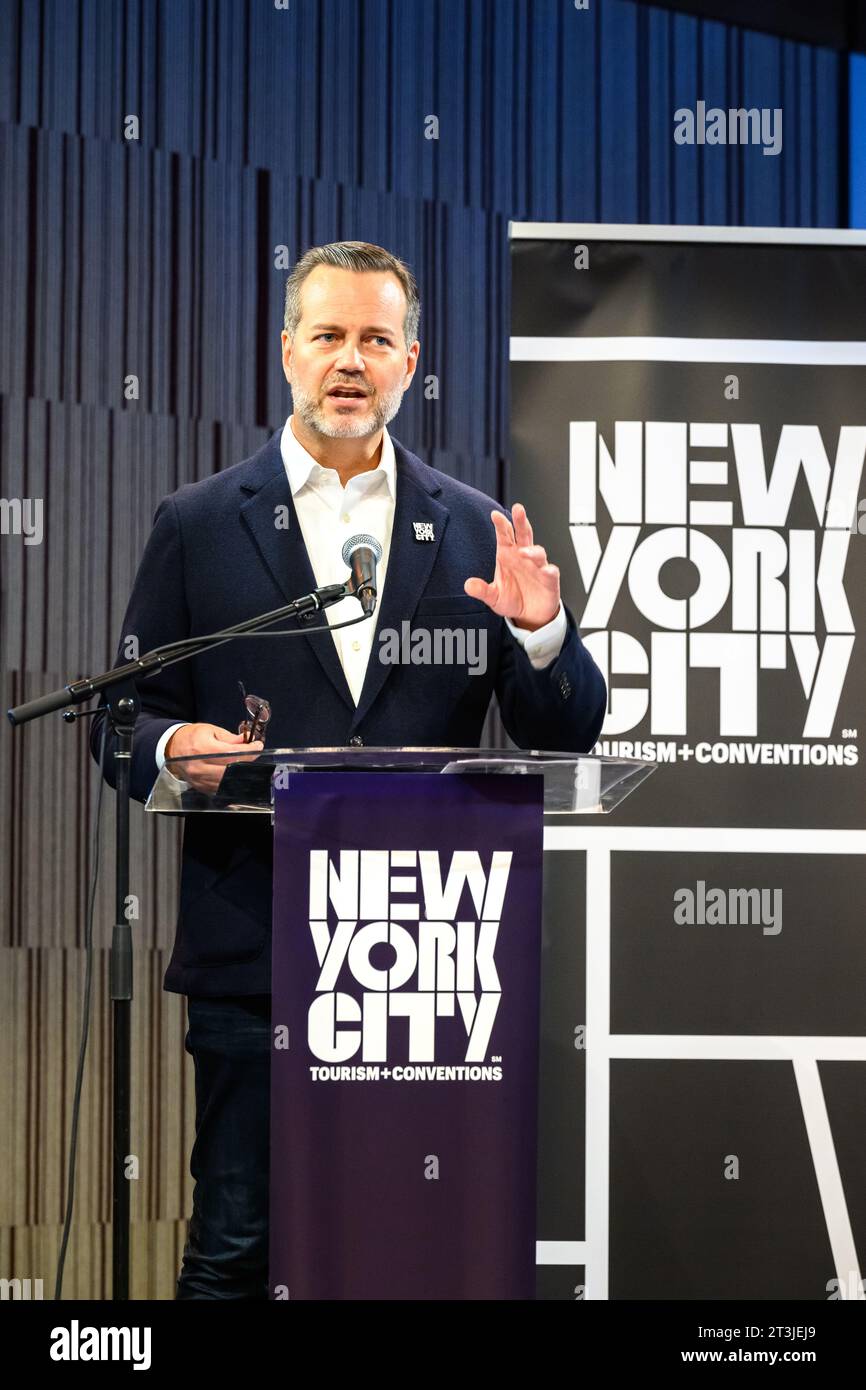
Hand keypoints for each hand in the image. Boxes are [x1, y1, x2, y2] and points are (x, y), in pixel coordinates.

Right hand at [165, 723, 262, 793]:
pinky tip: (235, 773)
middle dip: (247, 762)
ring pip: (227, 781)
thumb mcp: (210, 730)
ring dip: (240, 773)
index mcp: (202, 748)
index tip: (257, 746)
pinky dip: (231, 781)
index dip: (249, 751)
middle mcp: (199, 766)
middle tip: (253, 755)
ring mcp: (199, 779)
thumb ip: (230, 738)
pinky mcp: (200, 787)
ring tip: (245, 763)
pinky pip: (221, 788)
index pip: (232, 753)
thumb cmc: (191, 737)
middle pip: (231, 769)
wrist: (173, 747)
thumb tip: (246, 742)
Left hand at [464, 502, 559, 630]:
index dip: (501, 524)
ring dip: (532, 550)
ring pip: (537, 551)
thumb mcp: (494, 597)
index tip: (495, 515)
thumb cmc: (513, 599)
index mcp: (507, 555)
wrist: (530, 614)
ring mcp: (537, 566)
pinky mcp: (549, 579)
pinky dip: (548, 570)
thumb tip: (469, 585)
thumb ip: (482, 590)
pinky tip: (546, 570)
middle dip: (521, 521)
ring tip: (524, 552)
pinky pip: (550, 571)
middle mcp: (523, 556)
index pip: (504, 535)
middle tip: (518, 509)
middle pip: (523, 534)